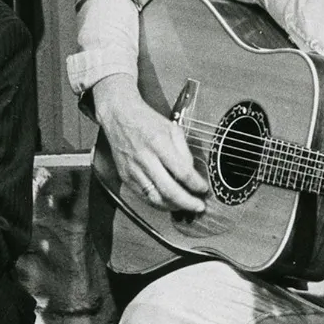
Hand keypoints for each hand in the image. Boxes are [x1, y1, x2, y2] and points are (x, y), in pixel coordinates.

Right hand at [92, 75, 207, 212]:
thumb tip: (192, 175)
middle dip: (187, 202)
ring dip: (173, 206)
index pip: (182, 172)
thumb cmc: (147, 121)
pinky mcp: (125, 177)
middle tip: (199, 207)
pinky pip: (143, 196)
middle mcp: (144, 158)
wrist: (119, 116)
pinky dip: (158, 203)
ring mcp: (133, 170)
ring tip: (184, 206)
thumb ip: (184, 152)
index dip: (196, 185)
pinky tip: (168, 202)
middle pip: (169, 190)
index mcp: (159, 143)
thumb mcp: (173, 129)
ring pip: (155, 198)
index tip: (204, 189)